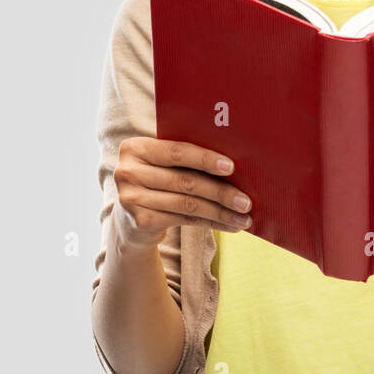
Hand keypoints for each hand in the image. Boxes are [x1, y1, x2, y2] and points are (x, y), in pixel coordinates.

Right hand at [112, 137, 253, 248]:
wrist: (129, 219)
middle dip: (220, 191)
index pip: (176, 151)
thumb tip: (235, 164)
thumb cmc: (158, 181)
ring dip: (220, 212)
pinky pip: (184, 220)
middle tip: (246, 201)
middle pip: (185, 181)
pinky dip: (211, 223)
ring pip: (187, 204)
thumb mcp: (163, 164)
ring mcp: (131, 199)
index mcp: (135, 148)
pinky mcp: (140, 221)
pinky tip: (229, 225)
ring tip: (243, 218)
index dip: (205, 159)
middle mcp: (127, 172)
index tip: (231, 167)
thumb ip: (185, 158)